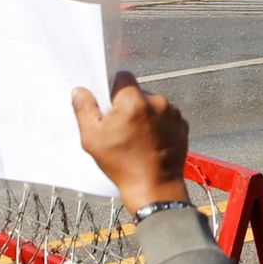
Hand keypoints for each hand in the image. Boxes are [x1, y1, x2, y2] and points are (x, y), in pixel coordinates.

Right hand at [72, 71, 188, 212]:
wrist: (155, 187)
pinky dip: (158, 125)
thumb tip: (80, 91)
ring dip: (144, 115)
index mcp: (134, 100)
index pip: (122, 76)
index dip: (113, 89)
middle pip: (137, 92)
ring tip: (137, 139)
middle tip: (121, 128)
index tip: (109, 107)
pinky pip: (166, 116)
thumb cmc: (122, 164)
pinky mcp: (182, 125)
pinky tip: (150, 143)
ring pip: (152, 104)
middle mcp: (157, 101)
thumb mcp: (93, 138)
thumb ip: (84, 109)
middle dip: (128, 105)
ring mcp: (173, 113)